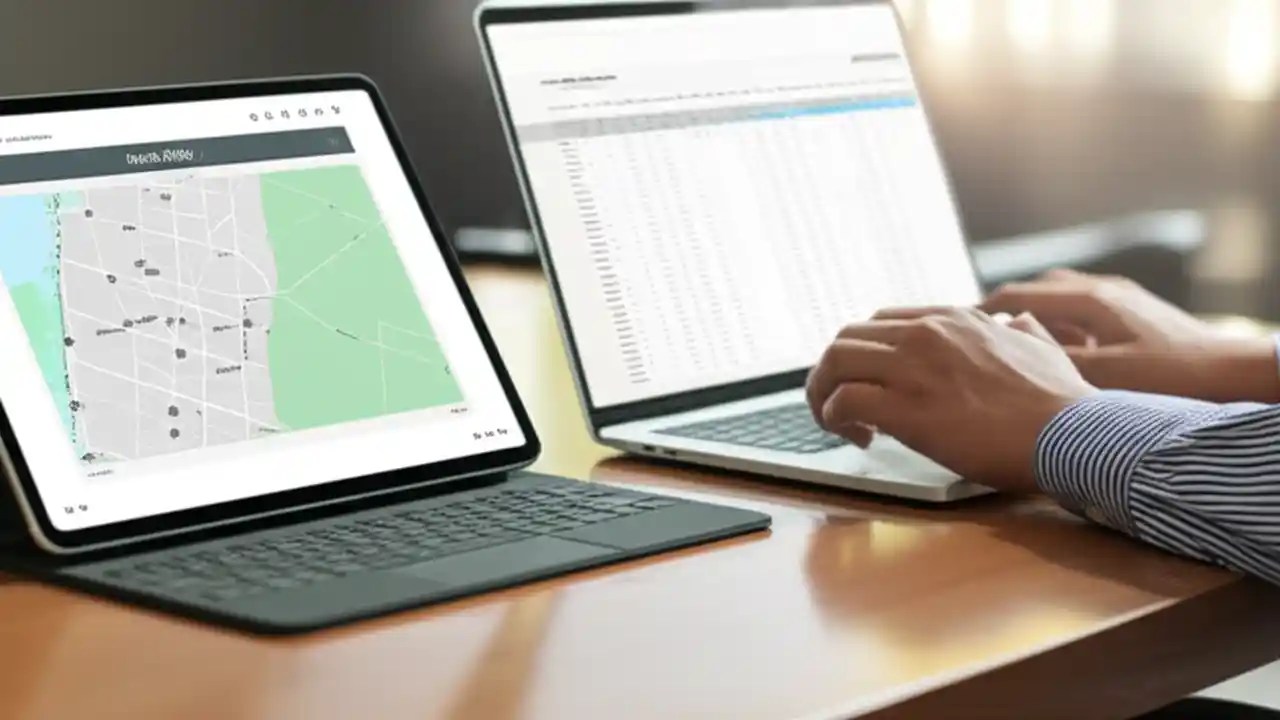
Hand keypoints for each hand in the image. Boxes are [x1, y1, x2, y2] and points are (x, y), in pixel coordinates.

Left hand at [806, 307, 1094, 491]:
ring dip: (824, 393)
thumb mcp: (1043, 346)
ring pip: (834, 363)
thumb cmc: (1062, 402)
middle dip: (832, 372)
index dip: (866, 352)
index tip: (871, 380)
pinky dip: (836, 418)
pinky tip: (858, 438)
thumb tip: (1020, 320)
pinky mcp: (905, 409)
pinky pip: (844, 401)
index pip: (882, 321)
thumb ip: (1024, 331)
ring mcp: (913, 370)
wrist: (1073, 434)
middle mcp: (927, 335)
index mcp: (954, 320)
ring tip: (837, 423)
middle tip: (840, 404)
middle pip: (846, 338)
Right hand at [982, 269, 1279, 402]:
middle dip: (1002, 314)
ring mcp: (1122, 303)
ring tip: (1015, 351)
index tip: (953, 330)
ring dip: (1034, 323)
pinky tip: (1061, 361)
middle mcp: (1102, 292)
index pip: (1015, 296)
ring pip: (1060, 304)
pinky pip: (1084, 318)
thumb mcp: (1103, 376)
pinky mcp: (1136, 319)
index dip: (978, 313)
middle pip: (1035, 293)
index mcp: (1088, 300)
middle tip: (977, 340)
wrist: (1236, 375)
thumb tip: (1005, 353)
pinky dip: (1062, 333)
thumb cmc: (1174, 377)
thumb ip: (1051, 360)